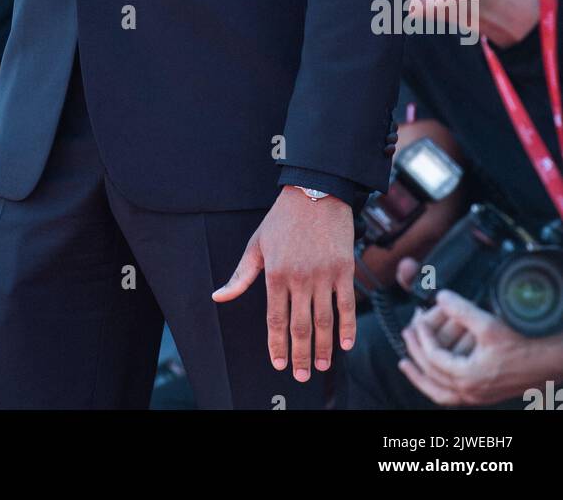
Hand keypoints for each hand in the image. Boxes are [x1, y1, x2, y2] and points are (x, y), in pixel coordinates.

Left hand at [211, 186, 355, 381]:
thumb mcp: (256, 244)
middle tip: (302, 375)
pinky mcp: (344, 269)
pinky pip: (347, 304)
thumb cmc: (282, 218)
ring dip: (324, 347)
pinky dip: (348, 327)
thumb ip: (240, 276)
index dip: (277, 346)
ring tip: (322, 365)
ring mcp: (324, 275)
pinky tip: (345, 344)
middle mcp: (300, 278)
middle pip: (300, 326)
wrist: (315, 191)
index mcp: (275, 274)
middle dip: (301, 355)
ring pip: (324, 321)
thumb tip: (218, 297)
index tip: (279, 364)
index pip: (275, 320)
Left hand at [399, 290, 559, 404]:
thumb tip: (439, 296)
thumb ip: (461, 309)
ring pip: (438, 392)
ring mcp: (476, 396)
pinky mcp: (482, 394)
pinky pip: (450, 396)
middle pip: (431, 374)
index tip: (418, 318)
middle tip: (406, 333)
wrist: (547, 362)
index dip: (422, 335)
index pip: (433, 357)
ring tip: (406, 362)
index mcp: (468, 377)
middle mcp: (469, 391)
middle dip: (415, 351)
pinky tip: (432, 374)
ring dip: (420, 375)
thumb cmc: (522, 346)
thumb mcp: (489, 324)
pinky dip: (435, 385)